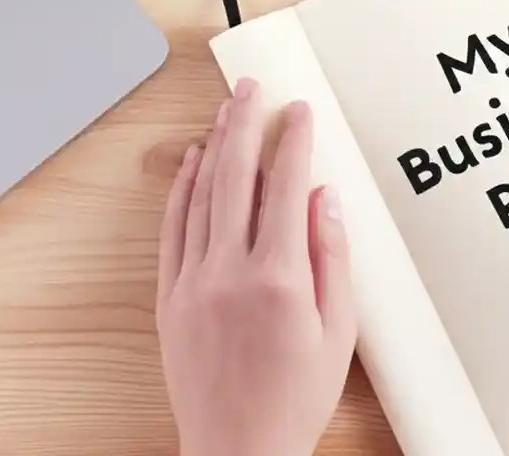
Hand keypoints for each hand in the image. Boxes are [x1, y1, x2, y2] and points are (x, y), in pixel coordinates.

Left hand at [157, 79, 356, 455]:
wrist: (238, 451)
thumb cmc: (294, 400)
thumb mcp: (338, 331)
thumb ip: (332, 258)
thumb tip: (325, 200)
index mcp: (280, 279)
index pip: (286, 188)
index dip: (293, 142)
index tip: (299, 114)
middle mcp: (231, 272)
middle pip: (237, 176)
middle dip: (246, 123)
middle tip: (253, 88)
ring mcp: (194, 283)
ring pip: (202, 196)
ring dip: (216, 147)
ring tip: (226, 111)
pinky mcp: (170, 298)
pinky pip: (173, 229)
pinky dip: (183, 190)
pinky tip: (194, 164)